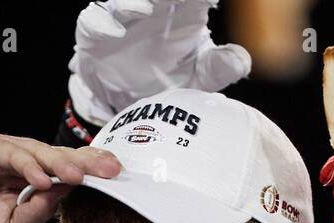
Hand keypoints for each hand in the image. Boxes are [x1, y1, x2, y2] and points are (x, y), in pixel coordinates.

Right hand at [0, 133, 120, 222]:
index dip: (88, 175)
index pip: (62, 174)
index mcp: (24, 182)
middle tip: (112, 168)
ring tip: (80, 176)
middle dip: (85, 162)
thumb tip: (68, 193)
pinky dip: (26, 165)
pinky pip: (7, 153)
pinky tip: (43, 179)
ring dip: (60, 163)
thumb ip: (39, 211)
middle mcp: (14, 163)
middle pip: (56, 157)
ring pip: (36, 151)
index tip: (116, 180)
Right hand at [67, 0, 251, 125]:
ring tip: (145, 9)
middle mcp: (152, 8)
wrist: (131, 102)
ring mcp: (122, 18)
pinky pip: (93, 20)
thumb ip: (220, 69)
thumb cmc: (171, 79)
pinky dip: (101, 23)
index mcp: (183, 11)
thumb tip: (240, 60)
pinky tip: (115, 32)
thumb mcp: (200, 79)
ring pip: (122, 0)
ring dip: (131, 2)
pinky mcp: (95, 34)